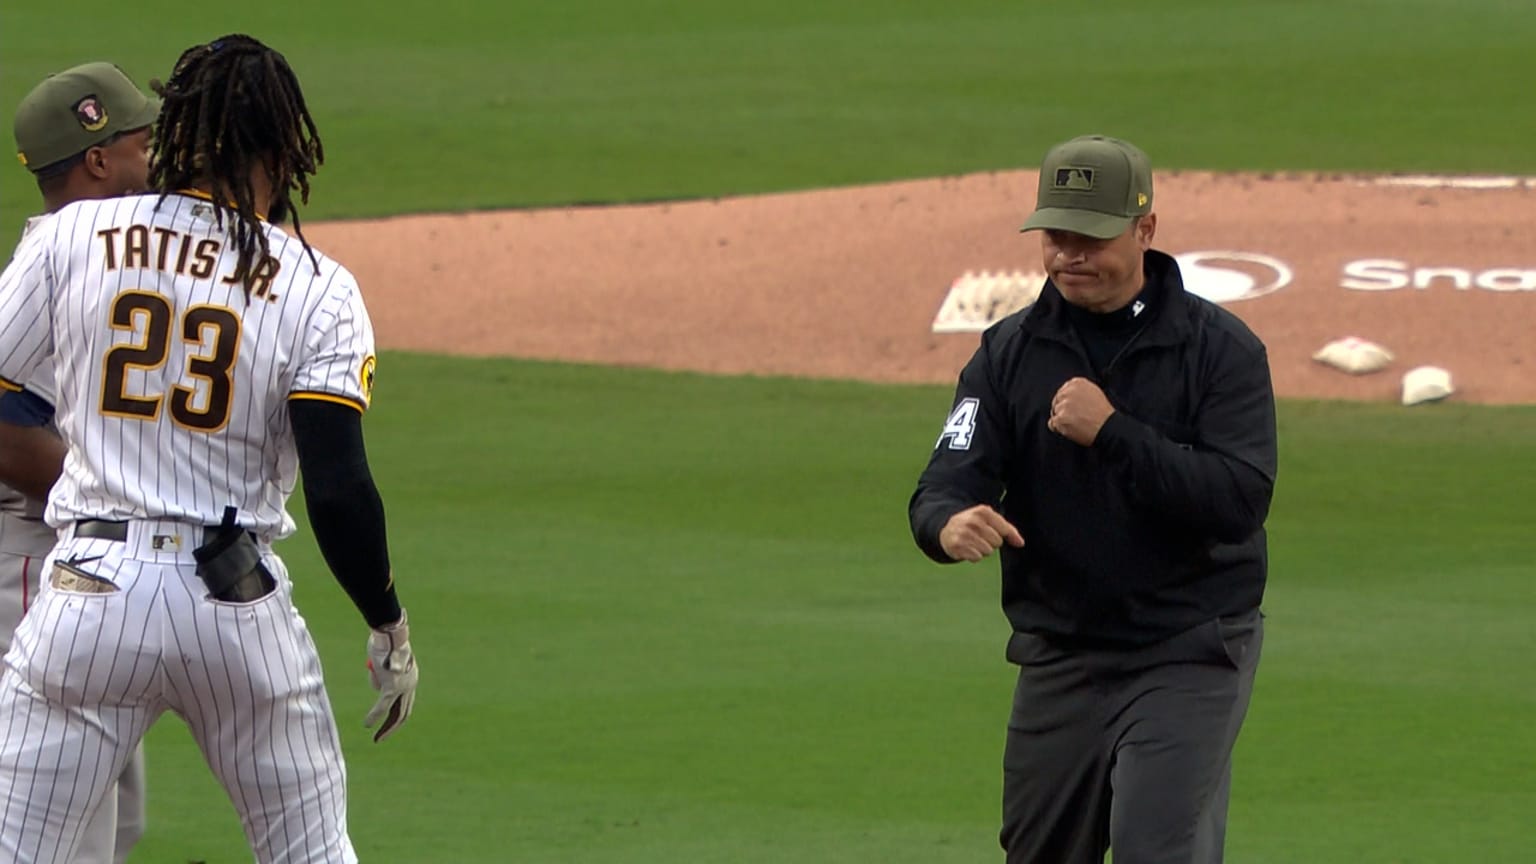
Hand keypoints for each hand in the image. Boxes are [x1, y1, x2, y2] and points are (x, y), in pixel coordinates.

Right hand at [365, 610, 418, 742]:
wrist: (388, 632)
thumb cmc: (384, 640)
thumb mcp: (385, 659)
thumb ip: (383, 673)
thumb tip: (378, 684)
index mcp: (411, 676)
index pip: (406, 701)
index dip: (396, 714)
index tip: (387, 723)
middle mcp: (411, 684)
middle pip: (403, 712)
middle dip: (392, 727)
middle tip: (381, 738)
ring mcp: (403, 687)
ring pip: (394, 714)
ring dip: (385, 728)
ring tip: (376, 738)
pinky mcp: (392, 687)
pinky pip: (383, 707)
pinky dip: (374, 717)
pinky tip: (367, 725)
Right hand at [939, 504, 1024, 561]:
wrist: (946, 529)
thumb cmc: (973, 525)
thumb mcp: (990, 520)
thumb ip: (1008, 530)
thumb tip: (1020, 543)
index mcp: (983, 511)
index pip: (1004, 530)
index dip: (1000, 535)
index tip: (991, 532)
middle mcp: (973, 521)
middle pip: (997, 542)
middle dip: (990, 542)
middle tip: (979, 537)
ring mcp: (964, 533)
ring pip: (987, 551)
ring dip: (982, 550)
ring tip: (972, 542)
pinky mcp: (957, 545)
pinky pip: (977, 557)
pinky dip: (973, 556)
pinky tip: (966, 548)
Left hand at [1048, 377, 1114, 445]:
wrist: (1107, 427)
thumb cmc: (1103, 413)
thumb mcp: (1093, 392)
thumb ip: (1078, 390)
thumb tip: (1065, 394)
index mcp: (1076, 383)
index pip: (1062, 391)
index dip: (1066, 402)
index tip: (1072, 408)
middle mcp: (1068, 392)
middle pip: (1056, 402)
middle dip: (1062, 410)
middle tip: (1074, 418)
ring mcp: (1063, 405)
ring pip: (1055, 413)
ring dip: (1062, 420)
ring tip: (1076, 424)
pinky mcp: (1060, 418)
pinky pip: (1052, 424)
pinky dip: (1059, 429)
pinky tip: (1070, 429)